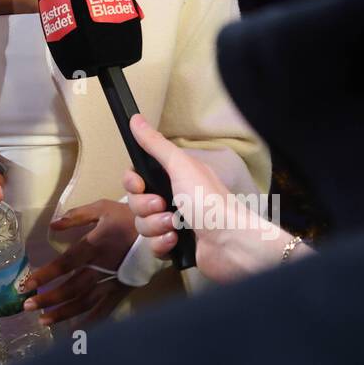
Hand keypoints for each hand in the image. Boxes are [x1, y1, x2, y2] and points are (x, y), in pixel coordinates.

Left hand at [20, 200, 134, 325]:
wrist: (162, 229)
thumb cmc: (130, 215)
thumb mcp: (102, 207)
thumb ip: (76, 216)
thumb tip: (52, 225)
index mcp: (94, 245)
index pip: (64, 264)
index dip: (45, 275)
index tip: (26, 285)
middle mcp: (102, 267)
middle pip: (71, 287)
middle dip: (49, 298)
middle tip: (28, 306)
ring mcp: (113, 281)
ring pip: (85, 302)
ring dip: (63, 312)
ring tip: (44, 320)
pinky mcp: (123, 289)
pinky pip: (106, 309)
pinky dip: (92, 321)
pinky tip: (77, 330)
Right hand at [123, 114, 289, 282]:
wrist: (230, 242)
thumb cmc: (208, 200)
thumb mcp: (180, 166)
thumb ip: (155, 144)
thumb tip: (134, 117)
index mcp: (173, 177)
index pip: (137, 178)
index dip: (132, 183)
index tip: (139, 185)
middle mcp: (172, 198)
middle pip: (136, 202)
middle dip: (145, 207)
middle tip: (163, 205)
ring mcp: (173, 223)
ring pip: (142, 225)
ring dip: (155, 226)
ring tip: (176, 226)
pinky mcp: (174, 246)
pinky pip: (153, 246)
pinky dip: (162, 244)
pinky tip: (176, 241)